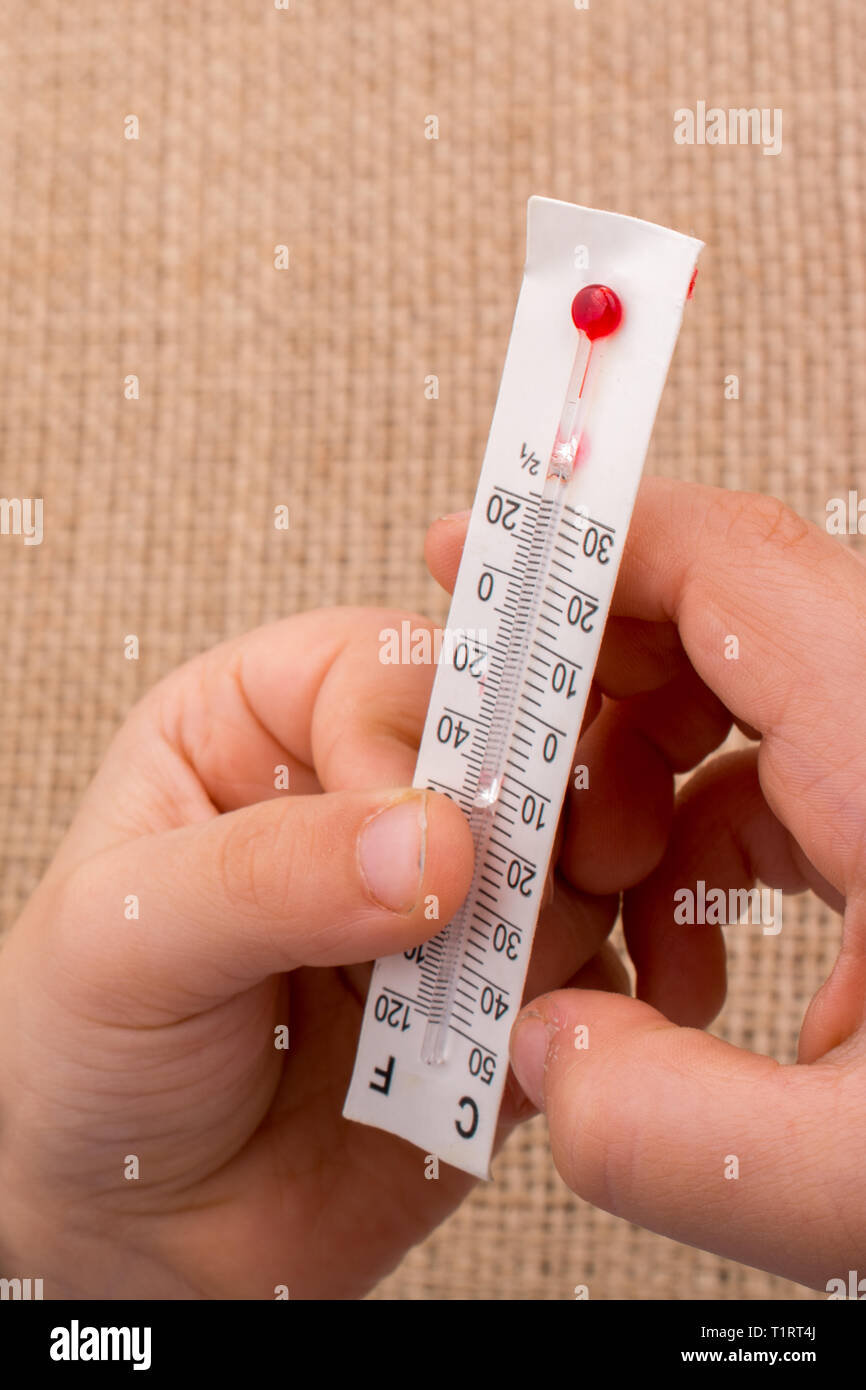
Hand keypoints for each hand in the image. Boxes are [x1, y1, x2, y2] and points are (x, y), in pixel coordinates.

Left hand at [0, 605, 620, 1298]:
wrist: (132, 1231)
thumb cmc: (86, 1053)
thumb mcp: (126, 940)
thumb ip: (267, 873)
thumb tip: (436, 843)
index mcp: (262, 724)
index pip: (386, 669)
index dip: (424, 736)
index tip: (425, 842)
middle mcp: (366, 794)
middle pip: (507, 742)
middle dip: (534, 812)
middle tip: (521, 888)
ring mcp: (444, 897)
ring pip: (566, 855)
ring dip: (545, 924)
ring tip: (470, 997)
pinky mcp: (498, 996)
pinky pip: (590, 974)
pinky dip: (576, 1009)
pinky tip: (516, 1051)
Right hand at [432, 479, 863, 1290]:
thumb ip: (677, 1132)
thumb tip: (552, 1060)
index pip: (722, 564)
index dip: (582, 544)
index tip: (478, 551)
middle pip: (721, 623)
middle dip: (590, 695)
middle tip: (509, 779)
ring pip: (750, 707)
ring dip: (648, 786)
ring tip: (606, 902)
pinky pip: (795, 783)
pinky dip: (713, 844)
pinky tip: (699, 957)